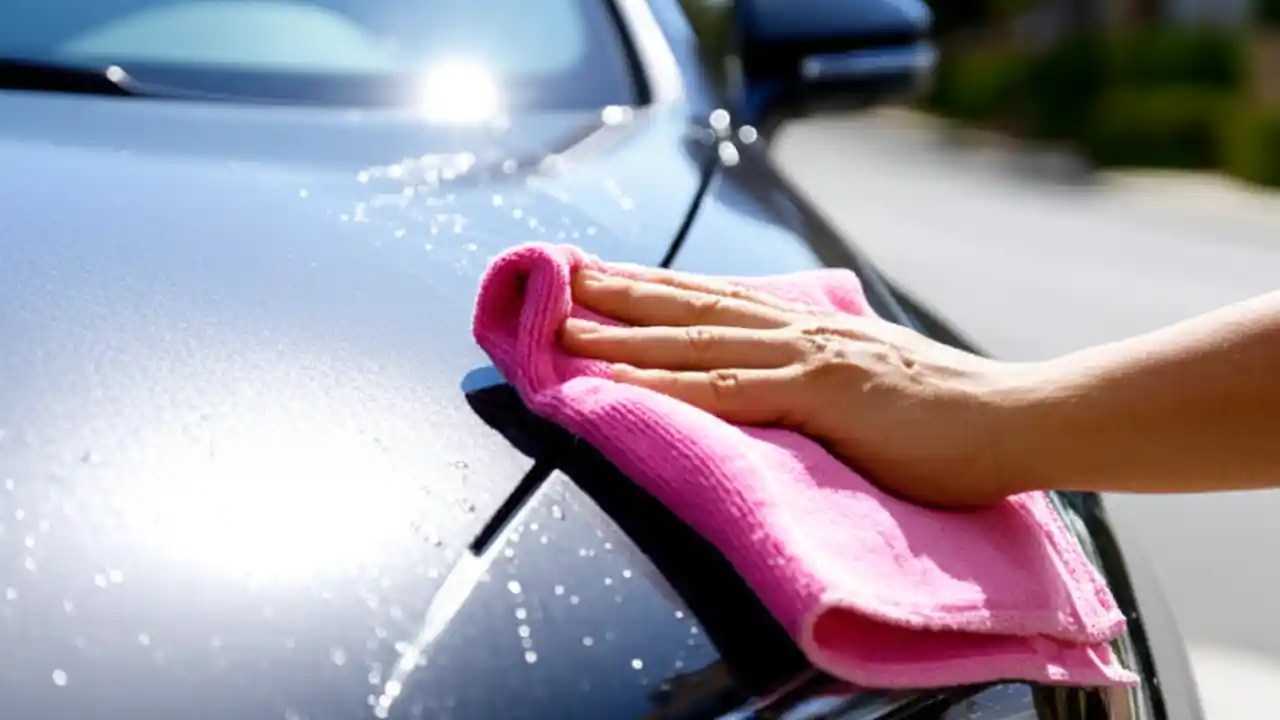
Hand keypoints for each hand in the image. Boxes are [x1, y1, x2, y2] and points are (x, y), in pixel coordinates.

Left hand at [560, 266, 1039, 506]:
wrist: (1015, 421)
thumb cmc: (949, 417)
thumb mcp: (872, 383)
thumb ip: (823, 377)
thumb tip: (784, 385)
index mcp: (813, 330)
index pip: (718, 300)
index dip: (656, 287)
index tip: (602, 277)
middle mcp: (802, 331)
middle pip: (693, 305)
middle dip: (620, 293)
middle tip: (557, 279)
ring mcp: (810, 358)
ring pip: (696, 338)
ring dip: (624, 333)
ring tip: (563, 327)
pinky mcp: (822, 394)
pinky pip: (727, 387)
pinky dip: (667, 381)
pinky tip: (620, 379)